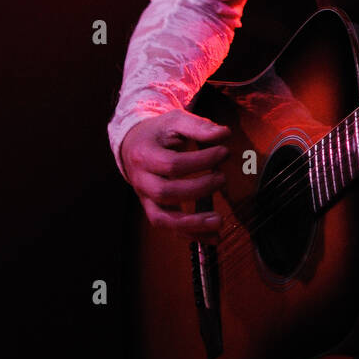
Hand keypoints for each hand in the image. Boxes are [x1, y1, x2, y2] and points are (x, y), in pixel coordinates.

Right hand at [120, 108, 230, 240]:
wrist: (134, 145)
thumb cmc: (158, 132)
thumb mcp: (174, 121)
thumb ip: (198, 126)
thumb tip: (224, 134)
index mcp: (144, 155)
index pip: (172, 165)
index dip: (200, 161)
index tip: (224, 152)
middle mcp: (140, 181)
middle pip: (166, 193)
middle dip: (198, 188)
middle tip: (222, 177)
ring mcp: (146, 199)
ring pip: (163, 220)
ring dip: (192, 224)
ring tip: (219, 221)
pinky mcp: (154, 210)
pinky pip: (170, 229)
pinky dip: (192, 235)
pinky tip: (214, 238)